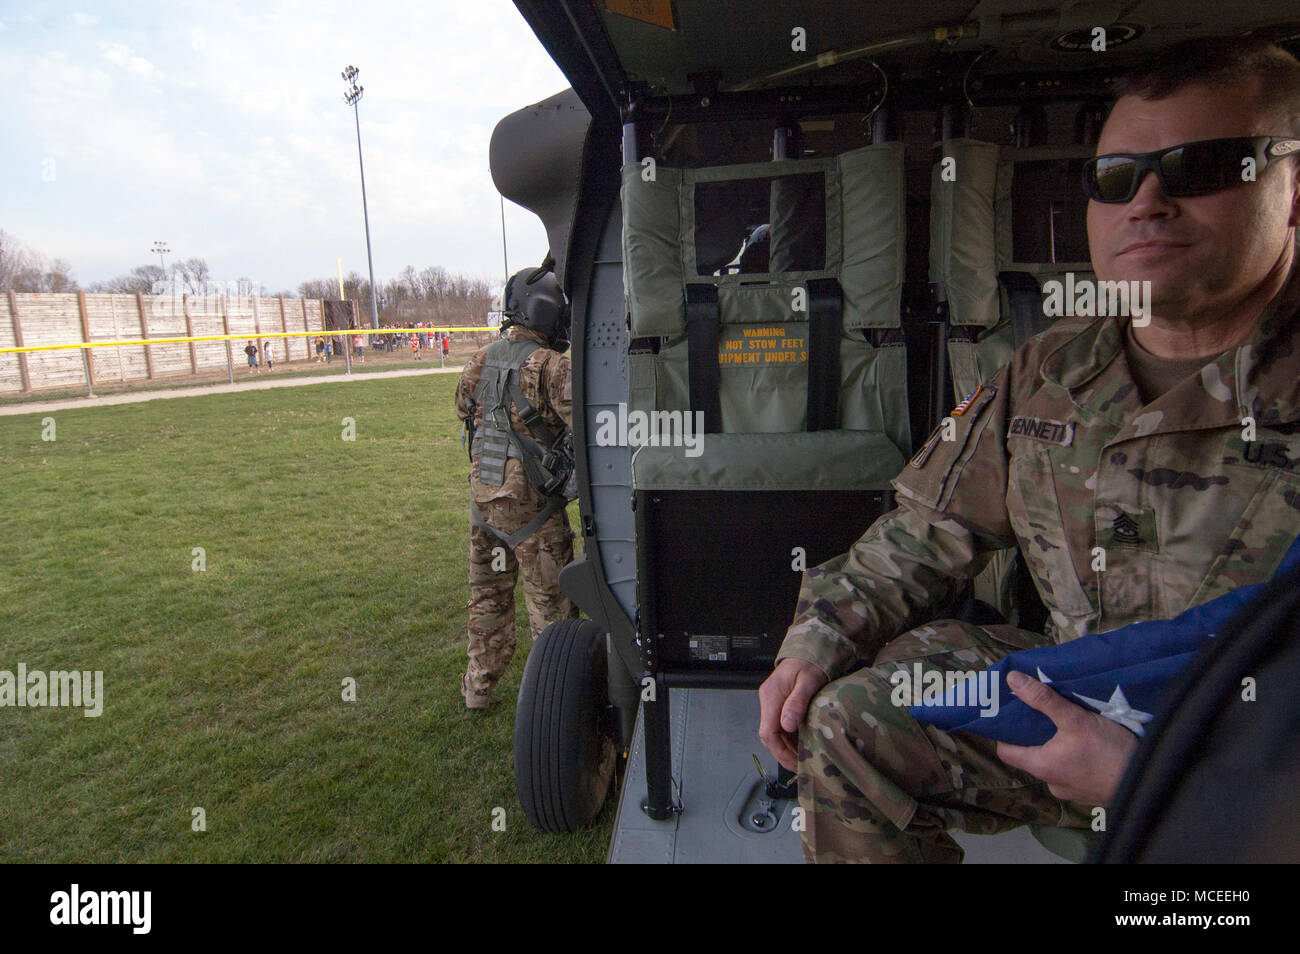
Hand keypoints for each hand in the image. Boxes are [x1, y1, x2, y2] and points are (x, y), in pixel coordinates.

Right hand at [758, 658, 828, 772]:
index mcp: (771, 696)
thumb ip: (797, 702)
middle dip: (783, 753)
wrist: (811, 649)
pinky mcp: (779, 703)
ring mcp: (773, 702)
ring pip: (774, 733)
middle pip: (769, 735)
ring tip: (803, 759)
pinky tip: (802, 745)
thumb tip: (787, 725)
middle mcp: (768, 700)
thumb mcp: (808, 681)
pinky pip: (780, 726)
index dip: (780, 751)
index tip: (794, 762)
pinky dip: (790, 738)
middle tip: (801, 766)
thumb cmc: (811, 663)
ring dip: (787, 747)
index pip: (767, 732)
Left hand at [996, 670, 1138, 805]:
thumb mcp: (1075, 719)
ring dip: (1057, 746)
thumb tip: (1013, 680)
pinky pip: (1073, 771)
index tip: (1010, 714)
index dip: (1004, 733)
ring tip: (1066, 725)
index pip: (1006, 751)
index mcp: (1041, 766)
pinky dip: (1074, 758)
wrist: (1148, 781)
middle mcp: (1051, 783)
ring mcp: (1070, 790)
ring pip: (1054, 763)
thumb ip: (1044, 700)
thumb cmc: (1110, 752)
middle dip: (1035, 735)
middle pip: (1031, 755)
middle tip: (1041, 712)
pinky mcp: (1089, 792)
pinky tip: (1087, 744)